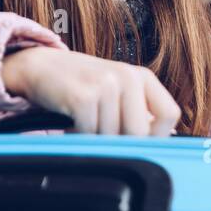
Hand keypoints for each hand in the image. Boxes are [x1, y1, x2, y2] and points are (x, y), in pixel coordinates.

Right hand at [1, 47, 180, 135]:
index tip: (137, 141)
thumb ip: (140, 113)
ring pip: (113, 136)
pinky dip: (79, 136)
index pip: (170, 114)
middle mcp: (128, 76)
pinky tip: (72, 123)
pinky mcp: (83, 96)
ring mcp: (106, 84)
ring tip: (85, 124)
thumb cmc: (82, 85)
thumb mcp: (119, 92)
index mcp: (142, 77)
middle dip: (120, 142)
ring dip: (96, 139)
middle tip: (102, 135)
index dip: (157, 136)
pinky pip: (90, 134)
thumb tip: (163, 143)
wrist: (40, 66)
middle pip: (140, 132)